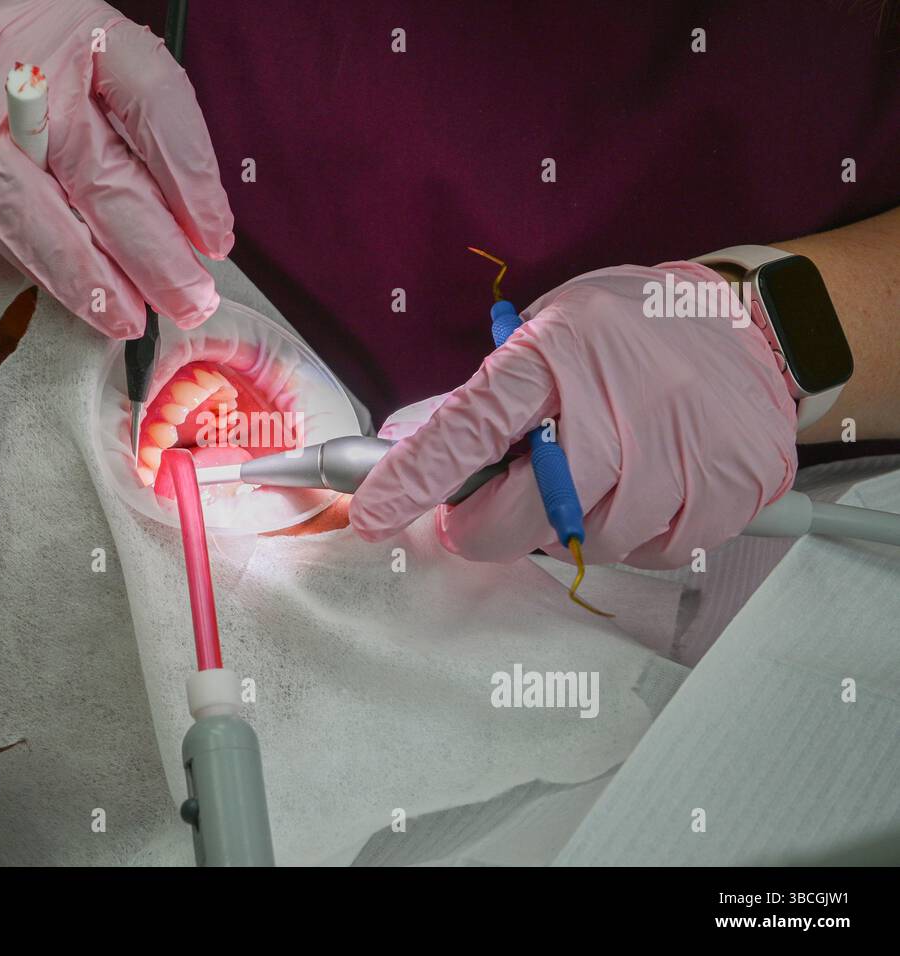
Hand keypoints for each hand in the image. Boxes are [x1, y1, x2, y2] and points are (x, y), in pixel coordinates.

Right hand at [0, 0, 232, 336]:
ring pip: (61, 216)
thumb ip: (139, 138)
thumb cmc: (22, 76)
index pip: (156, 103)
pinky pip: (23, 238)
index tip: (215, 239)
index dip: (193, 177)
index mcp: (91, 34)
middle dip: (160, 252)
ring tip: (146, 320)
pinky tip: (100, 309)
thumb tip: (194, 230)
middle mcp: (39, 73)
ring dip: (111, 282)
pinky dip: (66, 282)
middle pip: (111, 173)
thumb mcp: (89, 74)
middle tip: (194, 299)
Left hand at [349, 263, 798, 569]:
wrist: (747, 323)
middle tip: (490, 510)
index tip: (373, 517)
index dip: (415, 479)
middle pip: (524, 513)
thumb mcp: (545, 331)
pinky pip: (649, 551)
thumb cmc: (627, 330)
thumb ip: (488, 397)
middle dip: (488, 527)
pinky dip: (632, 534)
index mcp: (553, 356)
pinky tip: (643, 486)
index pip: (468, 429)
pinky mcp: (723, 489)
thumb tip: (411, 456)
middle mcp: (614, 404)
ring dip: (569, 526)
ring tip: (593, 475)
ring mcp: (676, 451)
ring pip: (586, 541)